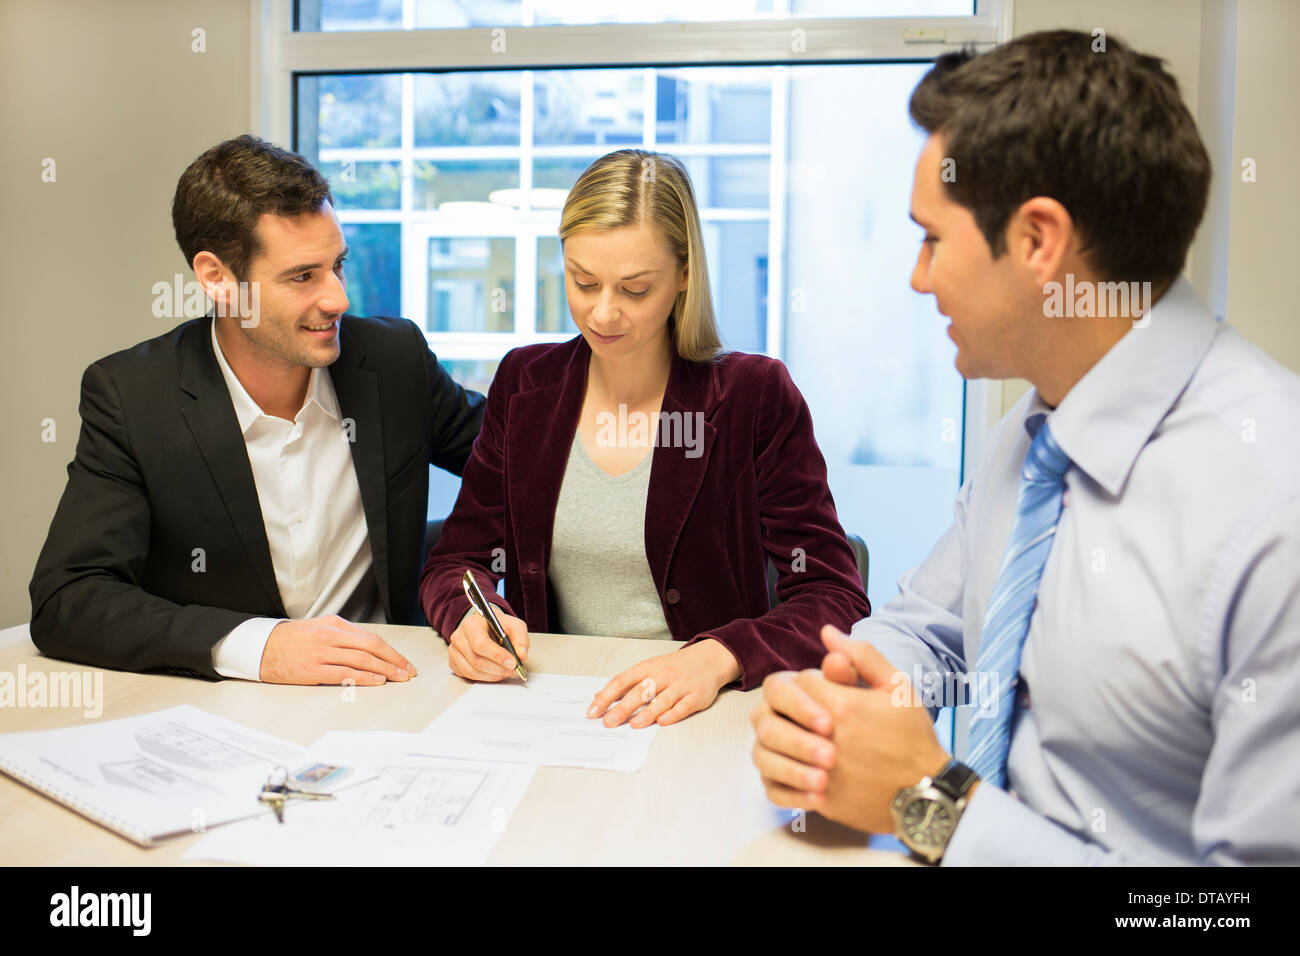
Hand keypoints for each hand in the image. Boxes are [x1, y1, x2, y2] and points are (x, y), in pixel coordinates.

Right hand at [259, 616, 416, 684]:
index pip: (371, 638)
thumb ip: (343, 635)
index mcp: (334, 625)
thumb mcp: (319, 628)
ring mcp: (321, 653)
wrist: (260, 647)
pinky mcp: (312, 670)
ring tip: (398, 678)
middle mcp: (330, 637)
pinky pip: (343, 674)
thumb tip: (369, 647)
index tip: (404, 662)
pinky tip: (376, 681)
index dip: (391, 651)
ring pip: (361, 660)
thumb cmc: (292, 639)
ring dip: (384, 670)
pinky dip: (363, 677)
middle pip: (371, 647)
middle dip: (394, 661)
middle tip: (408, 672)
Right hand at [446, 607, 529, 681]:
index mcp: (471, 624)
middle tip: (514, 670)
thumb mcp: (513, 624)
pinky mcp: (454, 663)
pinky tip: (496, 673)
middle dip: (498, 668)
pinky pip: (469, 676)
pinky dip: (485, 678)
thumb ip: (520, 638)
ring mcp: (454, 651)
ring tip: (507, 672)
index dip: (497, 656)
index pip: (481, 644)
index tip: (512, 663)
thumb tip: (521, 656)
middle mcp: (459, 637)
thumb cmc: (497, 625)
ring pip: (473, 671)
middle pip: (477, 660)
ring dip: (493, 675)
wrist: (485, 626)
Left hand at [588, 638, 740, 727]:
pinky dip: (672, 714)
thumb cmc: (674, 667)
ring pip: (662, 700)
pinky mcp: (696, 696)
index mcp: (647, 667)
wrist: (708, 659)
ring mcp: (680, 685)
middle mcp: (663, 675)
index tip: (594, 711)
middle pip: (640, 692)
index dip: (606, 696)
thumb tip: (599, 698)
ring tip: (633, 725)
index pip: (622, 681)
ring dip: (647, 713)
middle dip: (623, 708)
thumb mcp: (649, 668)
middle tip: (609, 722)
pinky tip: (662, 722)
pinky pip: (683, 706)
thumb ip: (626, 683)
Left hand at [751, 625, 948, 832]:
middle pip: (776, 713)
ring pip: (768, 751)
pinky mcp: (819, 801)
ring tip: (800, 739)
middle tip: (810, 716)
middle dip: (790, 711)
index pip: (799, 682)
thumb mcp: (897, 687)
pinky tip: (793, 768)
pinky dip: (778, 777)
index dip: (810, 684)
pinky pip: (776, 787)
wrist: (928, 791)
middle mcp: (825, 739)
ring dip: (778, 741)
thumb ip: (861, 655)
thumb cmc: (913, 737)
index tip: (827, 692)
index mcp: (842, 706)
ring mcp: (819, 772)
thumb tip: (827, 632)